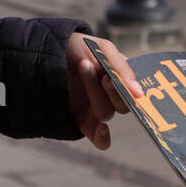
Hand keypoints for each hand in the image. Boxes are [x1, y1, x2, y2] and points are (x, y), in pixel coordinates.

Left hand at [66, 33, 141, 150]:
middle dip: (113, 91)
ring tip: (83, 68)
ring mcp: (94, 109)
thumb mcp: (102, 48)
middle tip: (103, 76)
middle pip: (121, 106)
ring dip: (95, 93)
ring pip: (106, 113)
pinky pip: (99, 139)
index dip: (129, 89)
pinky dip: (104, 138)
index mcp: (118, 80)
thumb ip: (121, 68)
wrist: (46, 49)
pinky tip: (102, 128)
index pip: (133, 92)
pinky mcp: (81, 121)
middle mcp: (108, 96)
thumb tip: (138, 93)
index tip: (115, 78)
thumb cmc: (77, 46)